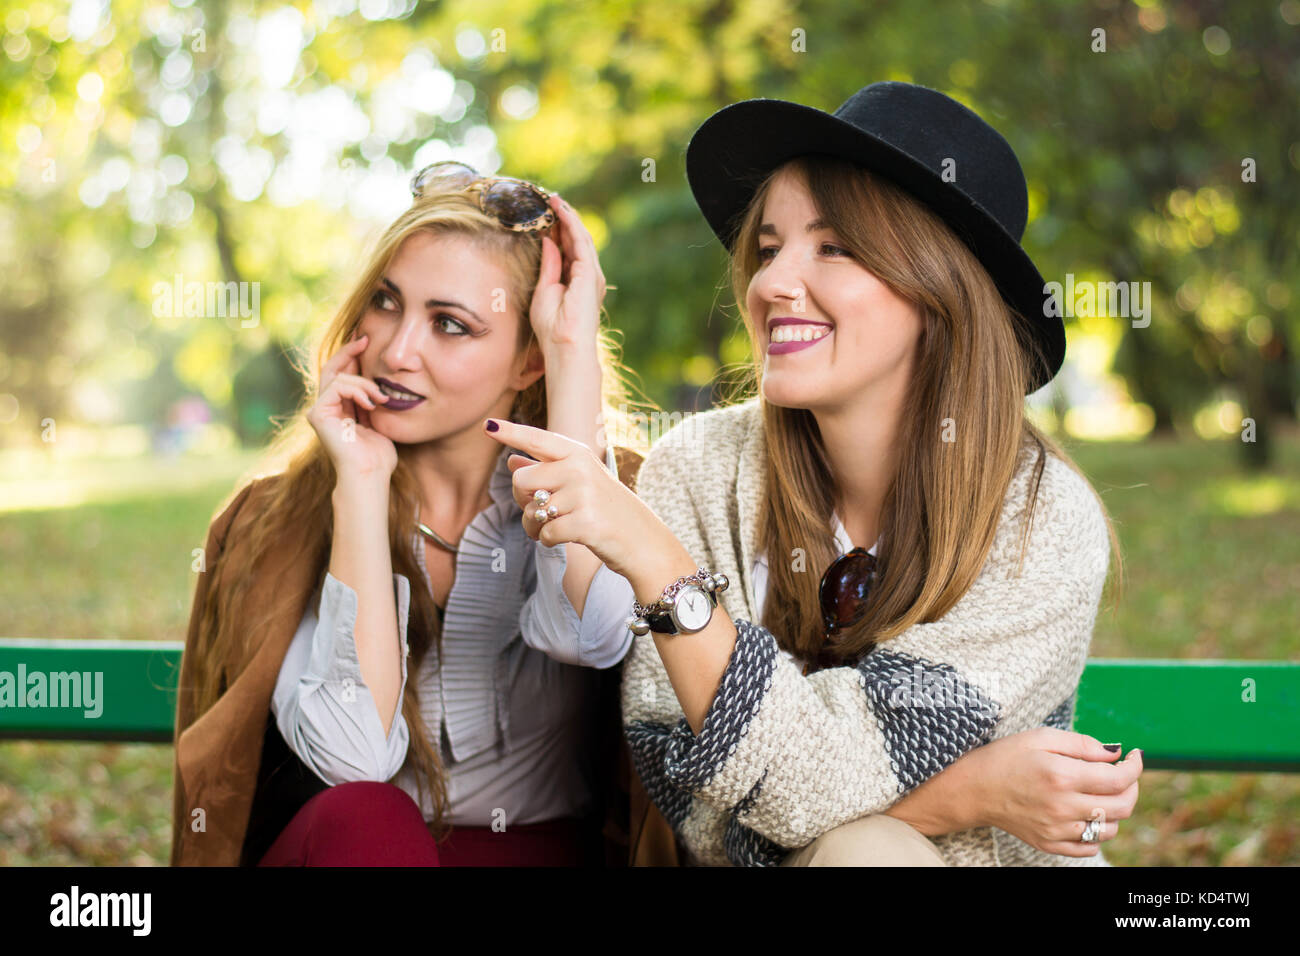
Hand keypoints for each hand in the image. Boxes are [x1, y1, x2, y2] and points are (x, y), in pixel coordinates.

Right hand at [306, 333, 396, 484]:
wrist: (370, 474)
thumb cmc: (378, 455)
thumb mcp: (379, 420)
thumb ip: (372, 400)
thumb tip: (381, 382)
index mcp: (339, 409)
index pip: (341, 375)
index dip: (351, 356)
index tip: (366, 340)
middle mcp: (325, 408)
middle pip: (332, 369)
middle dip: (349, 351)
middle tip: (365, 338)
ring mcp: (319, 411)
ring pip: (338, 377)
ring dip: (364, 383)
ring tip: (381, 397)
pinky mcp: (317, 414)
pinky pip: (336, 386)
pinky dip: (356, 390)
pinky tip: (370, 402)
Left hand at [482, 417, 668, 580]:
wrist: (643, 541)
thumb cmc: (607, 509)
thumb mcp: (580, 482)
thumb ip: (546, 470)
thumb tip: (511, 460)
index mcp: (578, 454)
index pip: (537, 439)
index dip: (510, 433)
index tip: (487, 425)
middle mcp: (579, 469)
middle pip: (521, 480)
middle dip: (522, 500)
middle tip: (541, 510)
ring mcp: (583, 496)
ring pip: (531, 511)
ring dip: (534, 527)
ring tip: (555, 528)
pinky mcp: (585, 524)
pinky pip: (544, 533)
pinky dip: (548, 541)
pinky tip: (567, 538)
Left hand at [529, 195, 606, 352]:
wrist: (564, 344)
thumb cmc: (552, 327)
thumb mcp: (544, 289)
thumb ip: (549, 265)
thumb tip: (549, 241)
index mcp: (577, 281)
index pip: (569, 249)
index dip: (560, 230)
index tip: (547, 214)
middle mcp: (588, 275)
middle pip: (577, 240)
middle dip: (565, 219)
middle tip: (551, 200)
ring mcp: (591, 274)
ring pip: (581, 237)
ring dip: (568, 217)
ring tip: (555, 200)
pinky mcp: (590, 273)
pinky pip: (580, 242)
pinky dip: (571, 225)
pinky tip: (561, 212)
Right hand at [976, 728, 1142, 856]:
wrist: (974, 789)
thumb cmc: (1006, 757)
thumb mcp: (1041, 737)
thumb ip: (1082, 744)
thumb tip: (1115, 754)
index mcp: (1061, 776)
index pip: (1119, 778)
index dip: (1135, 766)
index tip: (1134, 756)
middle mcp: (1062, 806)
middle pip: (1122, 806)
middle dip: (1131, 787)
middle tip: (1122, 774)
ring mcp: (1056, 829)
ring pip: (1110, 829)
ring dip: (1115, 810)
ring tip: (1100, 793)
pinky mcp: (1050, 844)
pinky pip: (1090, 847)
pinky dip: (1097, 832)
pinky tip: (1086, 813)